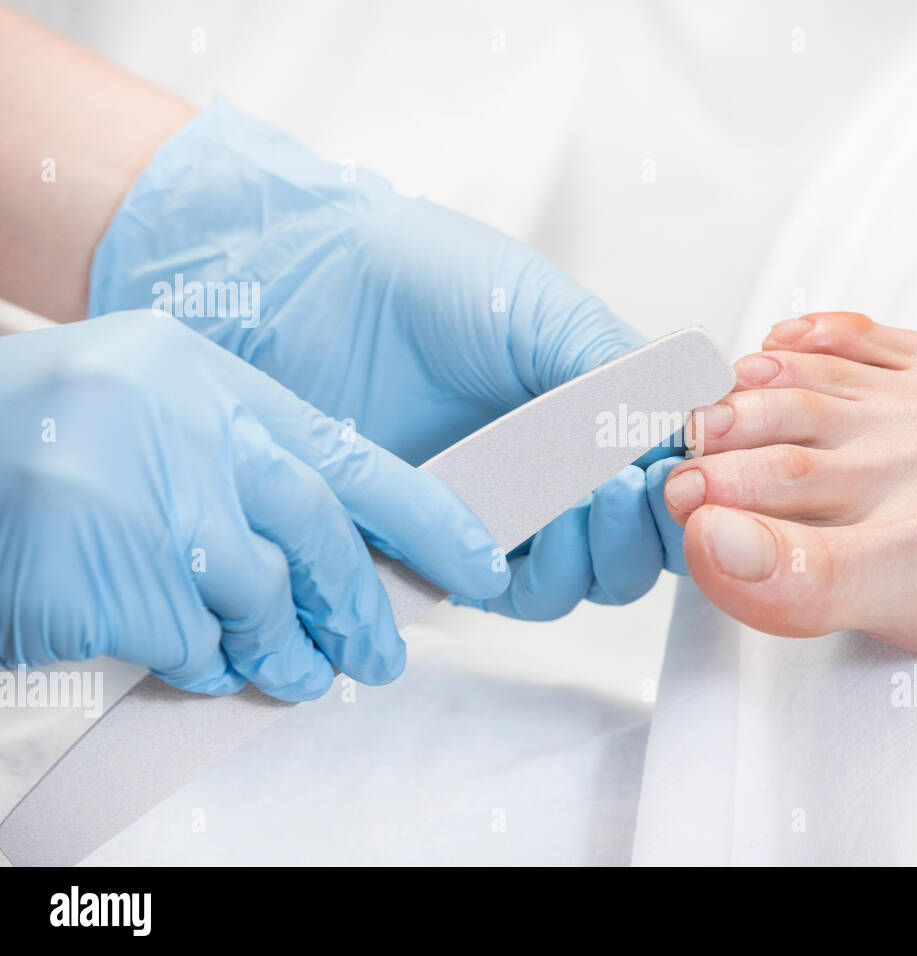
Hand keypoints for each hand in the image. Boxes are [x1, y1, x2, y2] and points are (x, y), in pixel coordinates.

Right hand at [0, 311, 505, 698]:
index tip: (481, 563)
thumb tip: (345, 552)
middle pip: (313, 527)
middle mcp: (179, 426)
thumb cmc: (49, 444)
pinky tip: (194, 663)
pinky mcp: (96, 572)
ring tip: (300, 677)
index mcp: (207, 378)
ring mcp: (134, 497)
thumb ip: (246, 465)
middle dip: (360, 603)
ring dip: (287, 652)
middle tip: (384, 655)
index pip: (348, 452)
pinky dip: (204, 666)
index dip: (427, 516)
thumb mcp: (156, 413)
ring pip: (256, 596)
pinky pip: (186, 644)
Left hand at [89, 98, 685, 618]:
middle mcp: (549, 479)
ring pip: (578, 583)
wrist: (308, 287)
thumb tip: (699, 420)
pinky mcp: (436, 549)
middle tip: (641, 490)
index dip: (690, 491)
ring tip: (593, 500)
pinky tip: (538, 526)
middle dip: (651, 532)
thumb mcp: (546, 312)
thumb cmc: (420, 278)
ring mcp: (495, 518)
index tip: (691, 471)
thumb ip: (621, 372)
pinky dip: (535, 571)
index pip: (667, 483)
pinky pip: (501, 591)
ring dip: (600, 555)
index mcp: (588, 417)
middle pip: (633, 551)